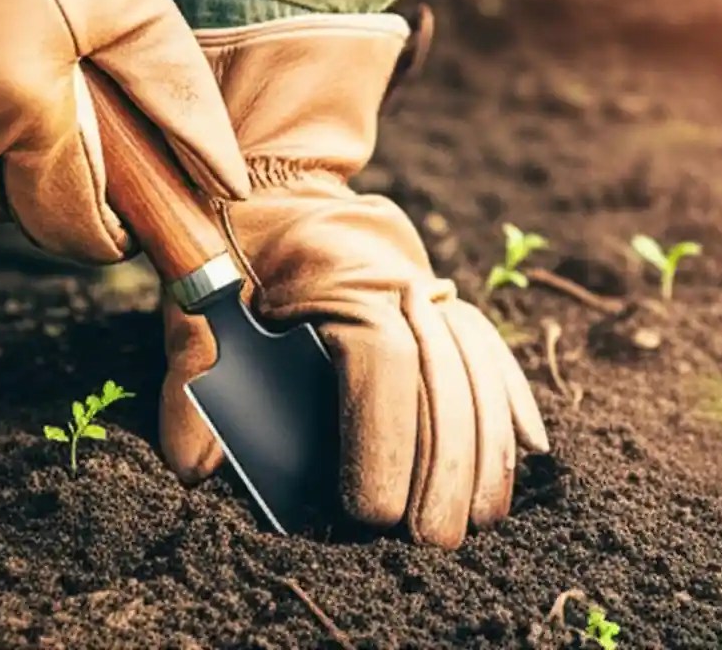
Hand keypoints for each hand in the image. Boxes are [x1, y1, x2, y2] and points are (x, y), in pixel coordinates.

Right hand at [0, 0, 248, 262]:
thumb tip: (223, 179)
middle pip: (17, 215)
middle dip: (63, 203)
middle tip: (98, 159)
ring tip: (41, 92)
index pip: (70, 230)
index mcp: (18, 123)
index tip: (133, 221)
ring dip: (9, 159)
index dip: (109, 236)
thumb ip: (174, 92)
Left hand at [159, 14, 548, 547]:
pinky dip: (510, 401)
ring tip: (485, 518)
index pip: (382, 364)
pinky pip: (491, 351)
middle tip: (438, 540)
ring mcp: (432, 289)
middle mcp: (403, 280)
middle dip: (448, 466)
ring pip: (478, 370)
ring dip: (488, 447)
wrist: (282, 180)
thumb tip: (194, 466)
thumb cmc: (235, 243)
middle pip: (443, 378)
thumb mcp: (196, 294)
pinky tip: (529, 450)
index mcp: (342, 275)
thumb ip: (193, 373)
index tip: (376, 512)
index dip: (385, 439)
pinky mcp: (446, 301)